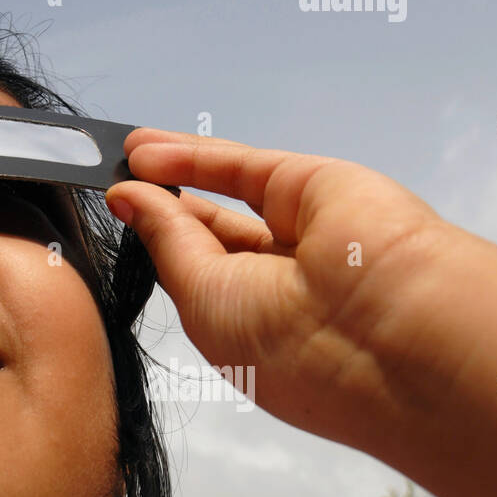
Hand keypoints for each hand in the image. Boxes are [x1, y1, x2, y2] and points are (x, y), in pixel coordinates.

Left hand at [105, 128, 455, 453]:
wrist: (390, 332)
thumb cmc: (291, 347)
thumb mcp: (202, 299)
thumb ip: (166, 240)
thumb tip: (127, 196)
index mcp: (256, 330)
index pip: (197, 280)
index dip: (154, 247)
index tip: (112, 219)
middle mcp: (282, 285)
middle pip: (209, 234)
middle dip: (158, 209)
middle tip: (107, 183)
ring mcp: (302, 232)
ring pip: (224, 192)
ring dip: (168, 172)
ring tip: (119, 155)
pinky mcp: (314, 187)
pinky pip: (241, 167)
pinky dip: (191, 156)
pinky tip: (142, 149)